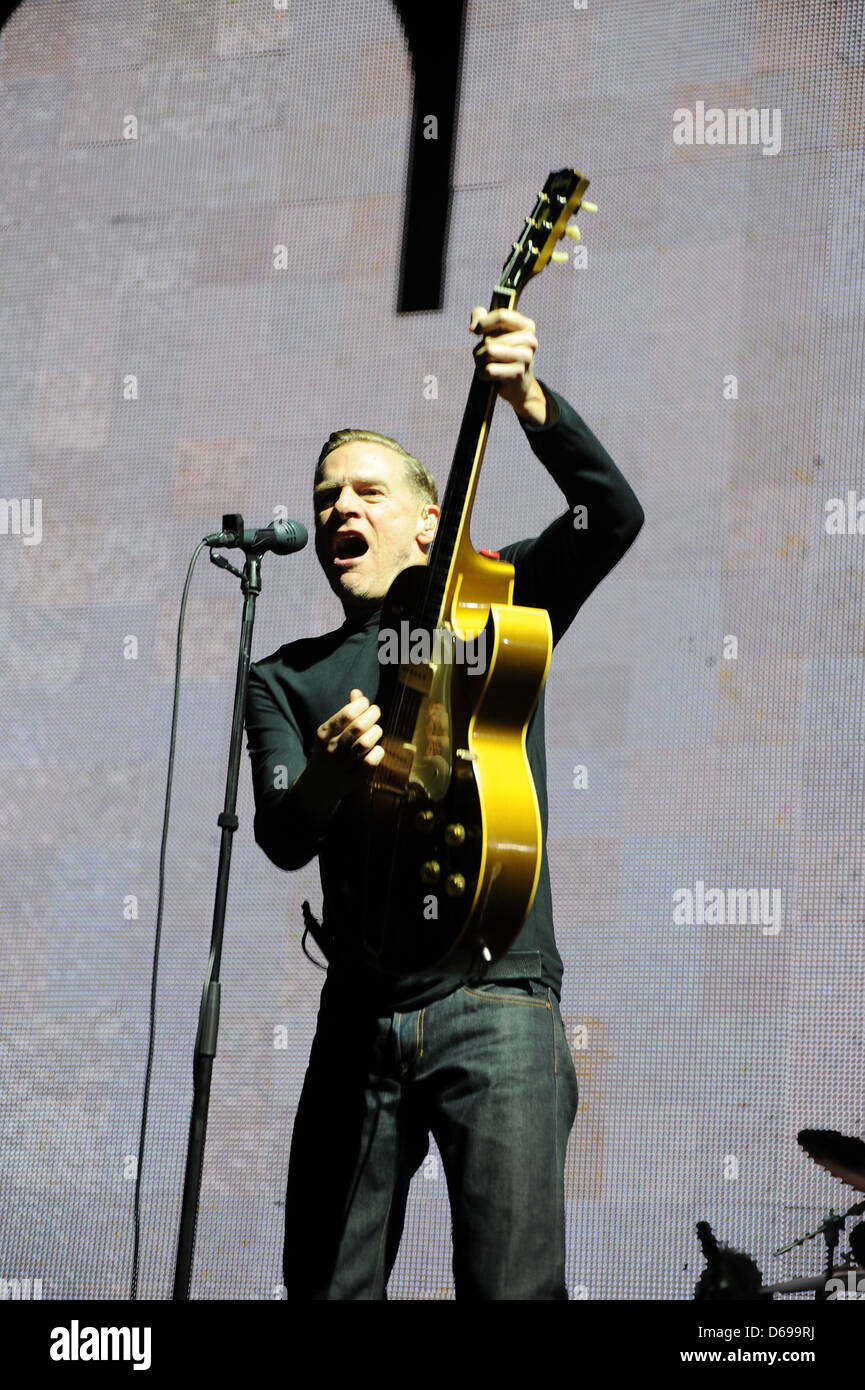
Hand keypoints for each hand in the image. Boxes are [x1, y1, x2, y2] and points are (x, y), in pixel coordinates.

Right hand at [291, 689, 383, 829]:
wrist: (319, 785)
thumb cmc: (328, 750)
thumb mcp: (329, 731)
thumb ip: (344, 712)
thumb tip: (357, 693)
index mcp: (323, 734)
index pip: (346, 714)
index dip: (361, 704)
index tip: (365, 703)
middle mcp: (332, 749)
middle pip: (358, 727)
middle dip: (372, 714)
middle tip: (375, 712)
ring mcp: (343, 765)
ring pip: (365, 743)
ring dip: (376, 732)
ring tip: (376, 729)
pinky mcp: (355, 777)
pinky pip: (371, 761)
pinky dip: (378, 752)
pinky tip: (376, 748)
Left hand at [470, 306, 546, 422]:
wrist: (517, 385)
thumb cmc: (502, 354)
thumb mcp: (493, 332)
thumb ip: (481, 318)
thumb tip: (474, 327)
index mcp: (527, 326)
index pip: (501, 316)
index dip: (483, 323)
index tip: (475, 331)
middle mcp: (530, 340)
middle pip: (489, 339)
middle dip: (479, 348)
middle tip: (483, 356)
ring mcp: (526, 357)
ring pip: (488, 352)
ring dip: (479, 360)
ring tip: (485, 364)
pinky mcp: (518, 374)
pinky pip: (488, 370)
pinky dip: (482, 373)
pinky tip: (488, 375)